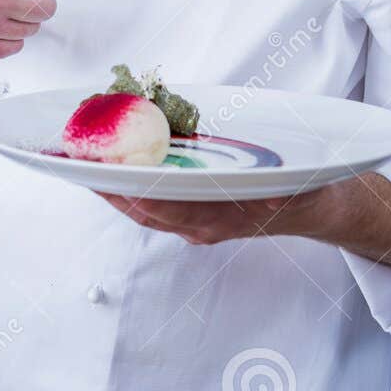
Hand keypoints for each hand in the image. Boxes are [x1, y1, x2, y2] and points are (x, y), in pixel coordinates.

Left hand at [91, 187, 334, 245]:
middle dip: (112, 191)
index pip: (174, 211)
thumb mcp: (302, 188)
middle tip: (81, 165)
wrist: (309, 206)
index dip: (142, 196)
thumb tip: (272, 200)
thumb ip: (286, 195)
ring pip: (143, 210)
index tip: (116, 181)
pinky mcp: (190, 214)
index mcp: (226, 220)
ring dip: (113, 190)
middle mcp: (203, 226)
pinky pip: (151, 204)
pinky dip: (129, 187)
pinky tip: (112, 167)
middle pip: (146, 211)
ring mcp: (193, 223)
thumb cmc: (303, 190)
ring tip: (84, 164)